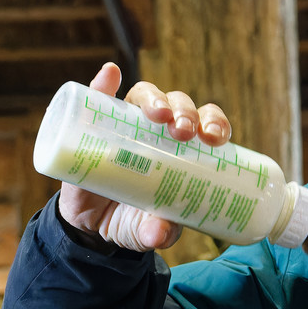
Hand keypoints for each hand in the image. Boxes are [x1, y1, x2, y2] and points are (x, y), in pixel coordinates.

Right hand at [57, 62, 232, 250]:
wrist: (92, 226)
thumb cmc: (133, 220)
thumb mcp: (147, 230)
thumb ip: (157, 231)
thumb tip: (159, 234)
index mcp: (183, 148)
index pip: (206, 123)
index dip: (215, 123)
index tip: (215, 139)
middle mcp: (158, 129)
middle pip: (179, 104)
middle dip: (186, 112)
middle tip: (183, 132)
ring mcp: (125, 123)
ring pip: (146, 96)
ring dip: (155, 99)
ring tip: (158, 114)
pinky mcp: (93, 125)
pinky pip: (99, 97)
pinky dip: (104, 83)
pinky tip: (110, 74)